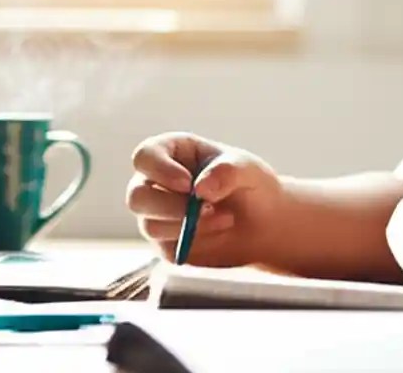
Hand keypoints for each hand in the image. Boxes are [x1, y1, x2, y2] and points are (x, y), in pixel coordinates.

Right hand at [125, 131, 283, 266]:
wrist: (265, 222)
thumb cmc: (250, 184)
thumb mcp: (247, 169)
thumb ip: (226, 172)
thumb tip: (200, 189)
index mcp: (170, 153)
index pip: (144, 156)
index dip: (159, 170)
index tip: (187, 184)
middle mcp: (155, 183)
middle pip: (136, 196)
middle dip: (169, 206)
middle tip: (206, 209)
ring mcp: (158, 215)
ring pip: (150, 226)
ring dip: (189, 226)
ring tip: (226, 219)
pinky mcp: (166, 244)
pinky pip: (167, 250)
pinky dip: (194, 243)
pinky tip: (219, 233)